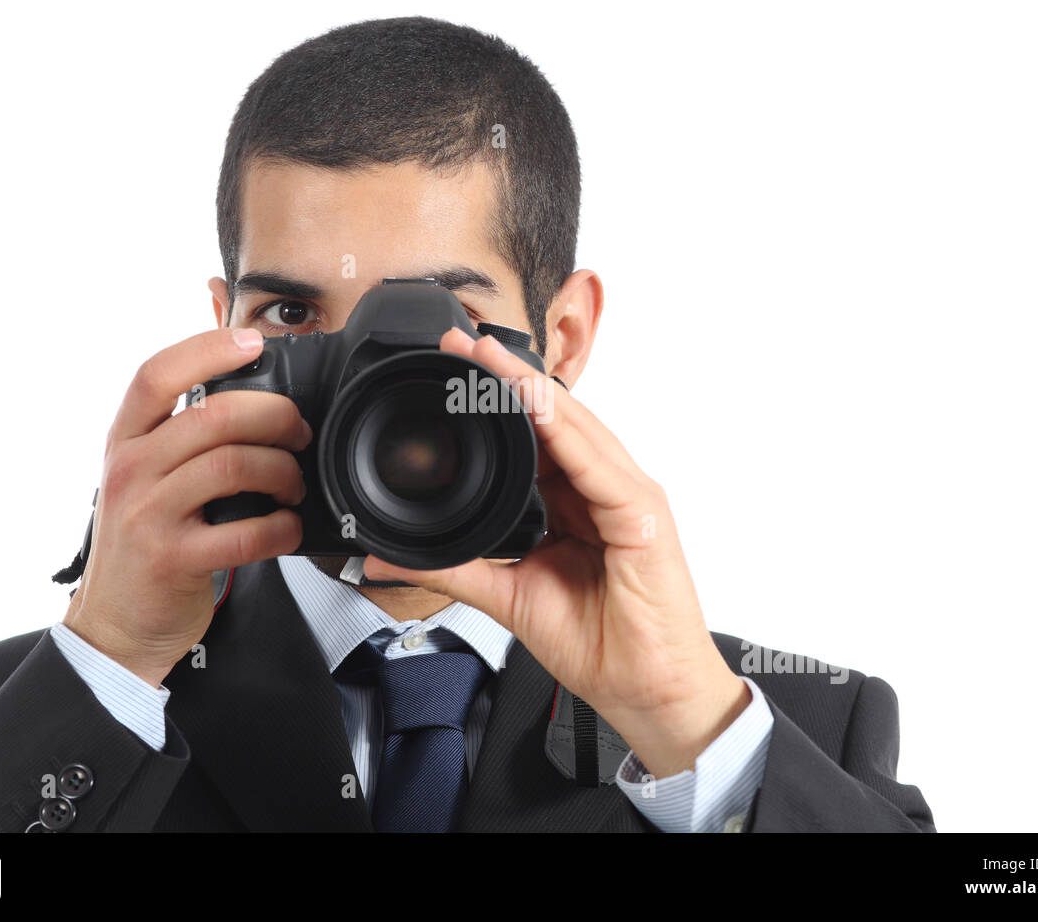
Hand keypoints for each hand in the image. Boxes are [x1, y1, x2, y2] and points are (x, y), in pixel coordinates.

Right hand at [63, 327, 309, 686]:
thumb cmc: (146, 541)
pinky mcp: (173, 559)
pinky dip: (281, 527)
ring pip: (234, 465)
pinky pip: (246, 531)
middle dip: (275, 416)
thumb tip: (246, 382)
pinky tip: (285, 528)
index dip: (207, 348)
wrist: (117, 622)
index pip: (156, 374)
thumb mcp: (148, 476)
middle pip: (214, 415)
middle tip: (299, 434)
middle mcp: (130, 470)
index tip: (253, 342)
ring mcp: (147, 515)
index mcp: (125, 440)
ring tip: (294, 486)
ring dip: (283, 471)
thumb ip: (184, 434)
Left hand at [363, 328, 750, 777]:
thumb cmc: (598, 644)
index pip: (536, 437)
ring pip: (577, 427)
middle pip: (557, 419)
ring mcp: (629, 498)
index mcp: (579, 502)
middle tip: (462, 343)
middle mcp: (606, 490)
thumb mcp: (509, 596)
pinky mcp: (643, 517)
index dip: (497, 401)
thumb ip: (455, 567)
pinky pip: (598, 463)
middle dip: (509, 378)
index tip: (452, 371)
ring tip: (489, 357)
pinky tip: (535, 403)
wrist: (648, 694)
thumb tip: (390, 555)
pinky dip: (565, 429)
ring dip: (532, 389)